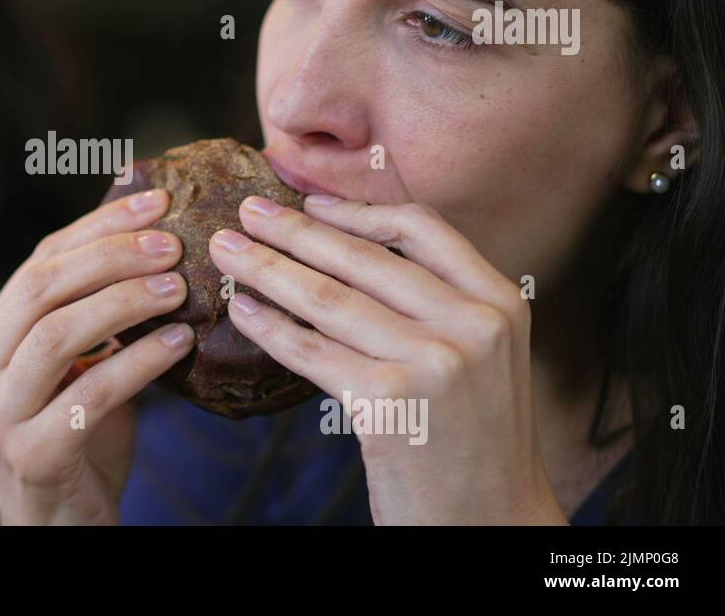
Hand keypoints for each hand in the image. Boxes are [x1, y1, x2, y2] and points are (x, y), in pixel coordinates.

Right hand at [0, 189, 195, 524]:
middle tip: (173, 245)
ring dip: (124, 303)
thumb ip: (96, 312)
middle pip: (40, 287)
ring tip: (179, 289)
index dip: (98, 227)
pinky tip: (179, 345)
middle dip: (111, 256)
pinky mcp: (30, 453)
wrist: (59, 524)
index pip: (39, 260)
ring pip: (57, 334)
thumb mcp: (77, 365)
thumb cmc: (78, 436)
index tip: (156, 202)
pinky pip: (89, 394)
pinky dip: (139, 363)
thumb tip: (160, 241)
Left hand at [210, 194, 564, 524]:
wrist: (490, 519)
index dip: (356, 211)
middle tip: (246, 212)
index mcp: (498, 301)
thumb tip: (347, 250)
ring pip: (326, 298)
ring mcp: (433, 362)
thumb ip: (436, 303)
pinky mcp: (389, 402)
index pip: (420, 228)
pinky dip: (268, 326)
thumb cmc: (473, 438)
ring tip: (226, 252)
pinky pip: (310, 350)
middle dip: (292, 232)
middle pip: (361, 258)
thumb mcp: (481, 356)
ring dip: (265, 268)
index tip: (308, 203)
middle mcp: (472, 324)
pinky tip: (242, 311)